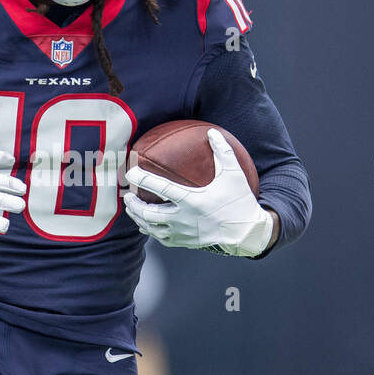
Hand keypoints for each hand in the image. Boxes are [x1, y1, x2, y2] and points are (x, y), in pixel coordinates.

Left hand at [123, 128, 273, 256]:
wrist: (247, 233)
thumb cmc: (240, 202)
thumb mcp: (233, 174)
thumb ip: (222, 151)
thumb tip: (212, 132)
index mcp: (191, 200)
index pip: (160, 187)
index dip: (142, 179)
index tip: (130, 172)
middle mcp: (183, 218)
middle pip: (148, 213)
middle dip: (133, 205)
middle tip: (126, 196)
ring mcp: (183, 232)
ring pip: (152, 228)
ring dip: (139, 219)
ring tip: (132, 210)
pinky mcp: (186, 242)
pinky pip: (162, 239)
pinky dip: (151, 231)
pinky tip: (147, 226)